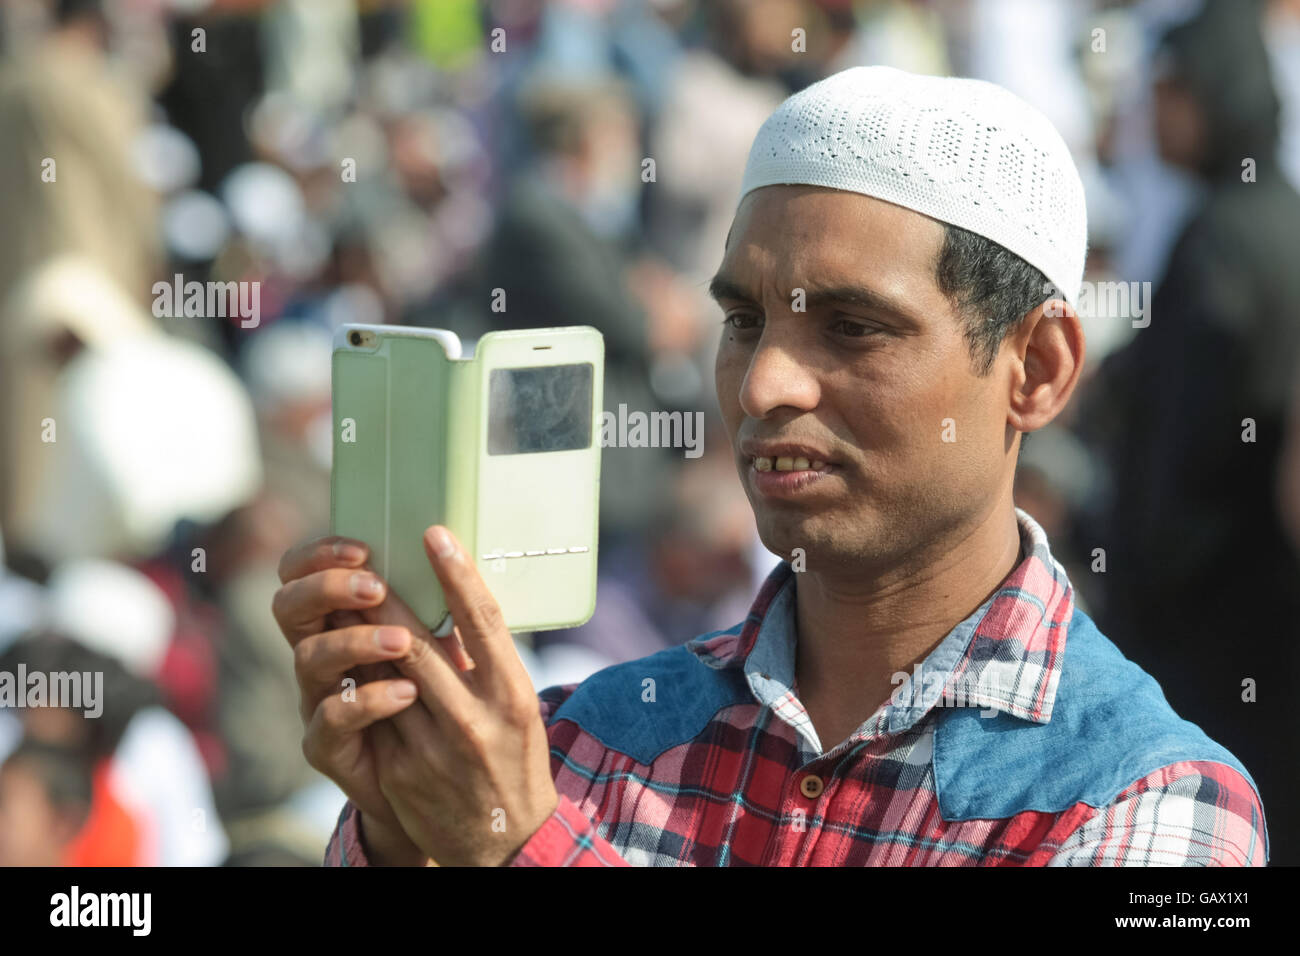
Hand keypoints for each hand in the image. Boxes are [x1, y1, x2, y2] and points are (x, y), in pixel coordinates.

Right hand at [271, 535, 471, 864]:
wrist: (448, 791)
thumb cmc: (451, 707)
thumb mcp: (449, 651)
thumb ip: (441, 612)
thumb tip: (466, 557)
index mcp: (345, 619)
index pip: (304, 572)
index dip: (319, 554)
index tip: (364, 546)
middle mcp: (323, 655)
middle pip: (290, 607)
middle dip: (326, 587)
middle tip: (374, 586)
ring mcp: (320, 700)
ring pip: (308, 658)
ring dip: (355, 640)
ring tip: (403, 640)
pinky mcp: (329, 748)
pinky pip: (330, 719)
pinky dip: (367, 700)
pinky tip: (406, 693)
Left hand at [370, 525, 558, 866]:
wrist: (505, 840)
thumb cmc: (514, 756)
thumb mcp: (517, 706)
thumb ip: (486, 660)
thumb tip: (452, 600)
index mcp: (512, 695)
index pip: (483, 622)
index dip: (457, 574)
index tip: (435, 535)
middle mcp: (473, 720)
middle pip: (418, 643)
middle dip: (385, 599)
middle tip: (367, 561)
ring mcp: (431, 749)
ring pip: (384, 675)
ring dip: (361, 634)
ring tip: (349, 599)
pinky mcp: (398, 772)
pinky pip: (369, 713)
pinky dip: (359, 680)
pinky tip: (348, 656)